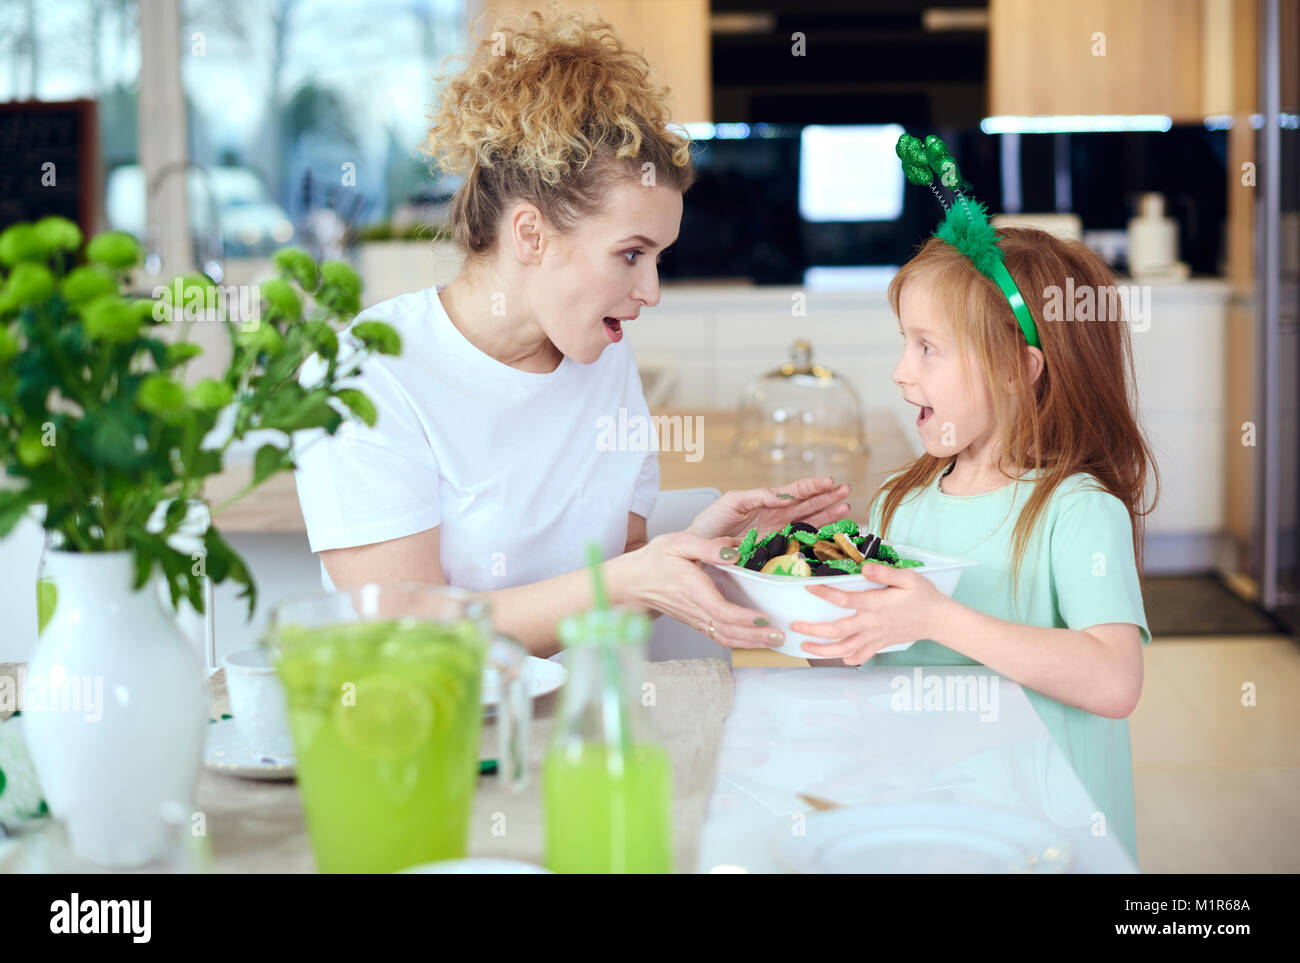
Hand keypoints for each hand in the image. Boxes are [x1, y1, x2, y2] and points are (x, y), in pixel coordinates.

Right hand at [621, 531, 786, 649]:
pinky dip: (741, 642)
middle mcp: (696, 609)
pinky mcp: (699, 623)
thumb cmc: (655, 561)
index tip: (762, 617)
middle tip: (780, 635)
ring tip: (775, 641)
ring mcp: (697, 620)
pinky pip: (721, 637)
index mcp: (692, 589)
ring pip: (726, 638)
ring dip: (751, 643)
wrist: (634, 582)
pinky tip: (758, 640)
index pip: (719, 610)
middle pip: (728, 631)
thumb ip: (708, 546)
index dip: (742, 617)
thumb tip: (734, 550)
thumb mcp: (678, 542)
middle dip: (755, 636)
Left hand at [686, 476, 852, 540]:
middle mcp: (777, 517)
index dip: (812, 486)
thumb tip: (784, 496)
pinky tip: (831, 534)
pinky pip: (800, 543)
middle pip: (808, 505)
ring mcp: (779, 534)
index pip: (794, 491)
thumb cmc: (712, 522)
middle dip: (827, 497)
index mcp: (767, 501)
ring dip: (828, 515)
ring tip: (846, 507)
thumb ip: (758, 496)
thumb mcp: (733, 501)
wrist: (698, 548)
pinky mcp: (776, 551)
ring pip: (809, 522)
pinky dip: (816, 538)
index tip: (830, 481)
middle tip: (847, 491)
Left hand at [790, 563, 948, 664]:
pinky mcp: (880, 645)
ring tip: (804, 648)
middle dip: (813, 630)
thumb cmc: (924, 596)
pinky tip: (836, 657)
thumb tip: (864, 567)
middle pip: (837, 630)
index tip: (808, 587)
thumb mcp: (908, 578)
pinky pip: (860, 656)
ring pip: (844, 648)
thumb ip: (885, 572)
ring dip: (823, 650)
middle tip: (794, 627)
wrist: (939, 620)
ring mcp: (875, 637)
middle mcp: (872, 623)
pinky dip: (847, 658)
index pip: (844, 600)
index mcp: (876, 604)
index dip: (825, 593)